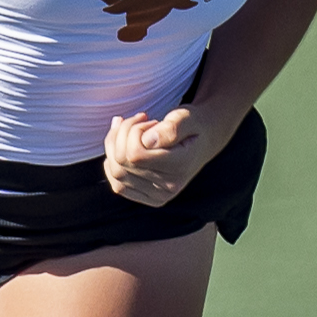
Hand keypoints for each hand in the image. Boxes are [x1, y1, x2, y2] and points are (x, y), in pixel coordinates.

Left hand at [102, 105, 229, 206]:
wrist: (203, 140)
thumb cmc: (192, 125)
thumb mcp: (186, 117)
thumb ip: (170, 128)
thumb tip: (147, 141)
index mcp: (180, 166)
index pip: (135, 154)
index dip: (133, 131)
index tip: (148, 119)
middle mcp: (170, 187)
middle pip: (122, 161)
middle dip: (124, 134)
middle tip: (140, 121)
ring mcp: (159, 196)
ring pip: (116, 171)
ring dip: (116, 145)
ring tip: (132, 131)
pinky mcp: (150, 198)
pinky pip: (118, 185)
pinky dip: (113, 163)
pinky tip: (122, 147)